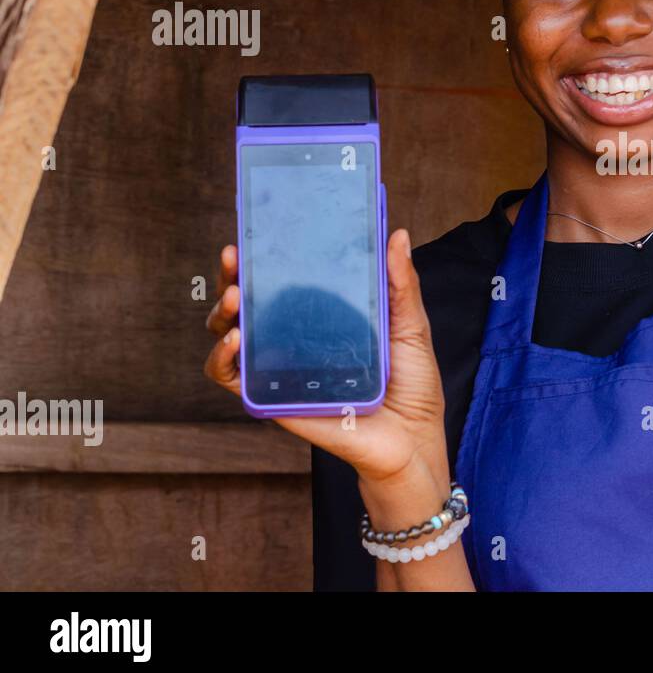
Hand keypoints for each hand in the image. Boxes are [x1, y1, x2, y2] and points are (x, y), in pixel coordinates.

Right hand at [202, 230, 450, 488]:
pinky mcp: (272, 399)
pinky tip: (234, 341)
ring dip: (221, 313)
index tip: (252, 233)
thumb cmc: (413, 384)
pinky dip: (221, 358)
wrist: (411, 439)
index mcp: (323, 316)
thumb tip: (396, 234)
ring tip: (234, 298)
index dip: (262, 257)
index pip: (283, 280)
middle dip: (230, 276)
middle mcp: (294, 339)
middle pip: (246, 302)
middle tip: (232, 257)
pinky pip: (231, 377)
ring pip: (228, 335)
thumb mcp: (410, 326)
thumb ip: (401, 283)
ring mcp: (279, 368)